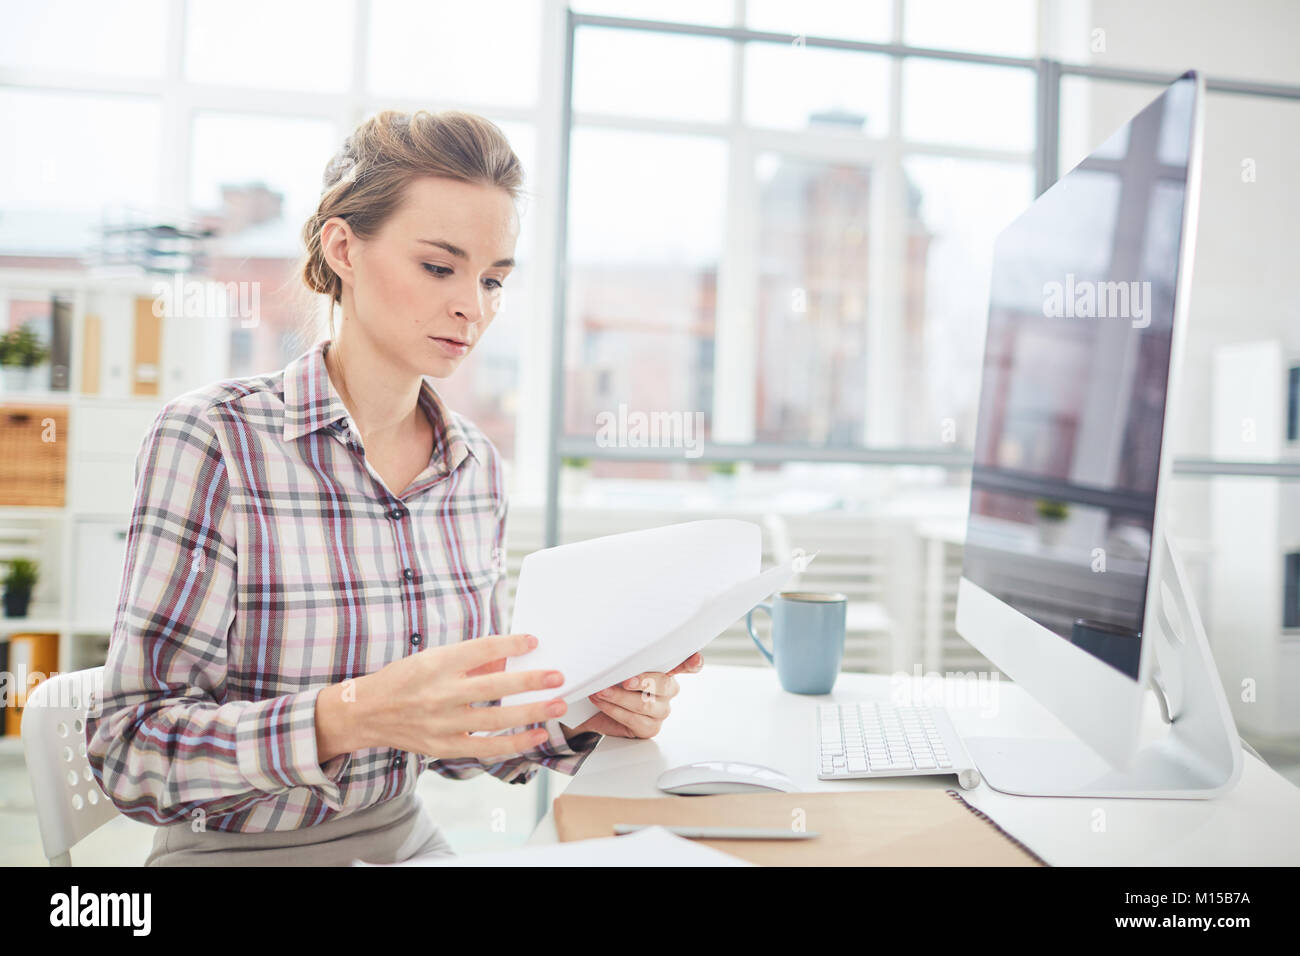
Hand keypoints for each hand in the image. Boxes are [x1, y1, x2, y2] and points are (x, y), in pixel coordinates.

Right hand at [356, 633, 568, 760]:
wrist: (365, 713)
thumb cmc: (403, 679)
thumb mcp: (432, 658)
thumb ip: (470, 659)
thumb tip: (509, 657)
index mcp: (436, 664)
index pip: (481, 650)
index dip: (510, 644)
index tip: (534, 641)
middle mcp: (439, 694)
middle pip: (493, 687)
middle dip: (529, 682)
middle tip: (557, 676)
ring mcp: (442, 724)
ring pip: (495, 720)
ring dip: (530, 713)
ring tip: (557, 705)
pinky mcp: (444, 747)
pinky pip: (486, 747)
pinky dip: (515, 743)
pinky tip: (538, 734)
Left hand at [569, 652, 703, 738]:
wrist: (596, 709)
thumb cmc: (612, 681)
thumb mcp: (620, 665)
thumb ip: (628, 658)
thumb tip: (617, 650)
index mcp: (667, 669)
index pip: (688, 664)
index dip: (692, 663)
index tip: (692, 660)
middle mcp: (668, 690)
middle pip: (664, 684)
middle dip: (643, 681)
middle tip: (625, 680)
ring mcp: (661, 710)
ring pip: (645, 704)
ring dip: (619, 696)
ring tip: (601, 691)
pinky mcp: (649, 728)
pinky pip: (634, 719)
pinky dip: (614, 709)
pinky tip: (602, 702)